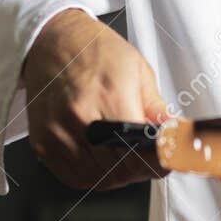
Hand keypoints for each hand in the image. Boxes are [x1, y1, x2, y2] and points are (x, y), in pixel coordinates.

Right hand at [21, 8, 169, 190]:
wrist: (51, 40)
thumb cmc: (93, 50)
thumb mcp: (138, 71)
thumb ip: (158, 110)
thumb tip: (177, 137)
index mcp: (109, 96)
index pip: (142, 151)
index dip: (160, 161)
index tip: (168, 158)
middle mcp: (79, 118)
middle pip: (122, 170)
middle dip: (144, 168)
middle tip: (151, 156)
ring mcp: (58, 134)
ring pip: (100, 180)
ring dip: (121, 174)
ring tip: (127, 154)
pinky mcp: (43, 144)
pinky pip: (76, 178)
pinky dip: (96, 176)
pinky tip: (104, 158)